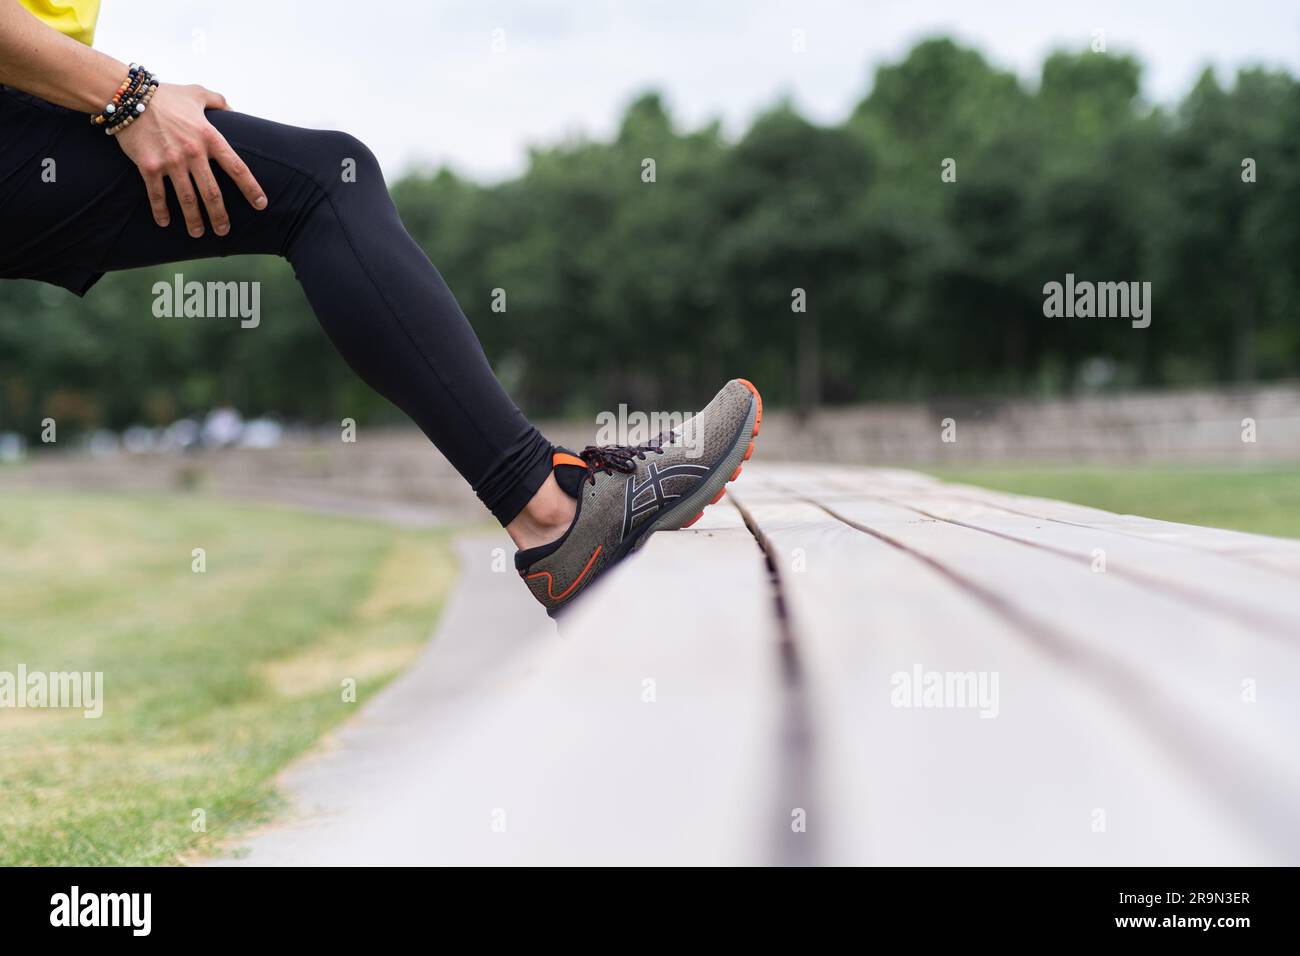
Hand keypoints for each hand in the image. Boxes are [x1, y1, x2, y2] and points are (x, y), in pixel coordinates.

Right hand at [115, 83, 266, 236]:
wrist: (127, 96)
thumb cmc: (165, 95)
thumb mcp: (197, 93)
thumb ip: (218, 102)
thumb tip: (234, 110)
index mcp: (210, 137)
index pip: (237, 168)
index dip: (251, 189)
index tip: (260, 205)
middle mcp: (193, 152)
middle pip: (213, 193)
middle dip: (220, 216)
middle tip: (224, 231)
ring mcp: (171, 161)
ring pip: (188, 199)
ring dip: (194, 220)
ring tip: (199, 233)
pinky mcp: (149, 166)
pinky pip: (157, 195)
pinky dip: (161, 211)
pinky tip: (165, 222)